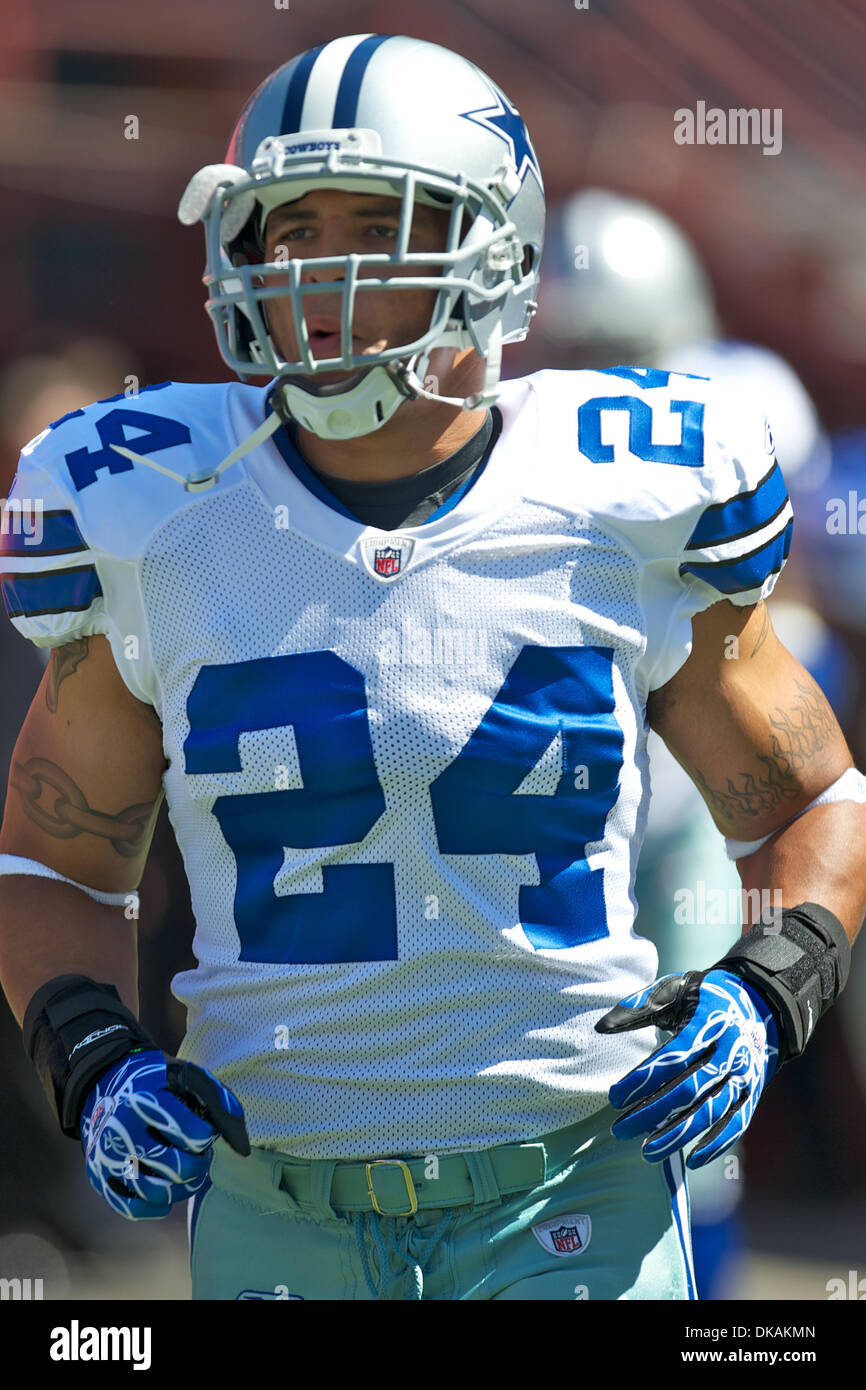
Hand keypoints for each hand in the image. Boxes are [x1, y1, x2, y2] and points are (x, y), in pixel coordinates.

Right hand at [80, 1049, 249, 1218]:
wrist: (104, 1080)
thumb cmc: (157, 1082)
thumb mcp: (190, 1078)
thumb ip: (222, 1105)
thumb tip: (243, 1150)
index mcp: (146, 1101)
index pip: (195, 1136)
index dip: (208, 1135)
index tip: (203, 1128)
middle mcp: (122, 1130)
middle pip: (178, 1167)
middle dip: (199, 1164)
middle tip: (199, 1154)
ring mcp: (107, 1156)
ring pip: (156, 1192)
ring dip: (182, 1187)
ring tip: (188, 1171)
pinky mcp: (99, 1177)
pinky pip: (131, 1207)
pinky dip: (155, 1205)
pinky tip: (166, 1190)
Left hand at [595, 969, 778, 1168]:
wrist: (761, 1002)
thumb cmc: (705, 997)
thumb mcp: (673, 990)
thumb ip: (637, 1008)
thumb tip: (600, 1028)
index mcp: (708, 1023)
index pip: (671, 1057)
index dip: (642, 1079)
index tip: (613, 1098)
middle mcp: (730, 1052)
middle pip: (688, 1089)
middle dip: (651, 1113)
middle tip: (619, 1130)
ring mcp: (744, 1075)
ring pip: (711, 1112)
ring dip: (679, 1135)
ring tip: (646, 1152)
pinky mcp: (753, 1093)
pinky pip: (736, 1124)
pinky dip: (716, 1145)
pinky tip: (691, 1161)